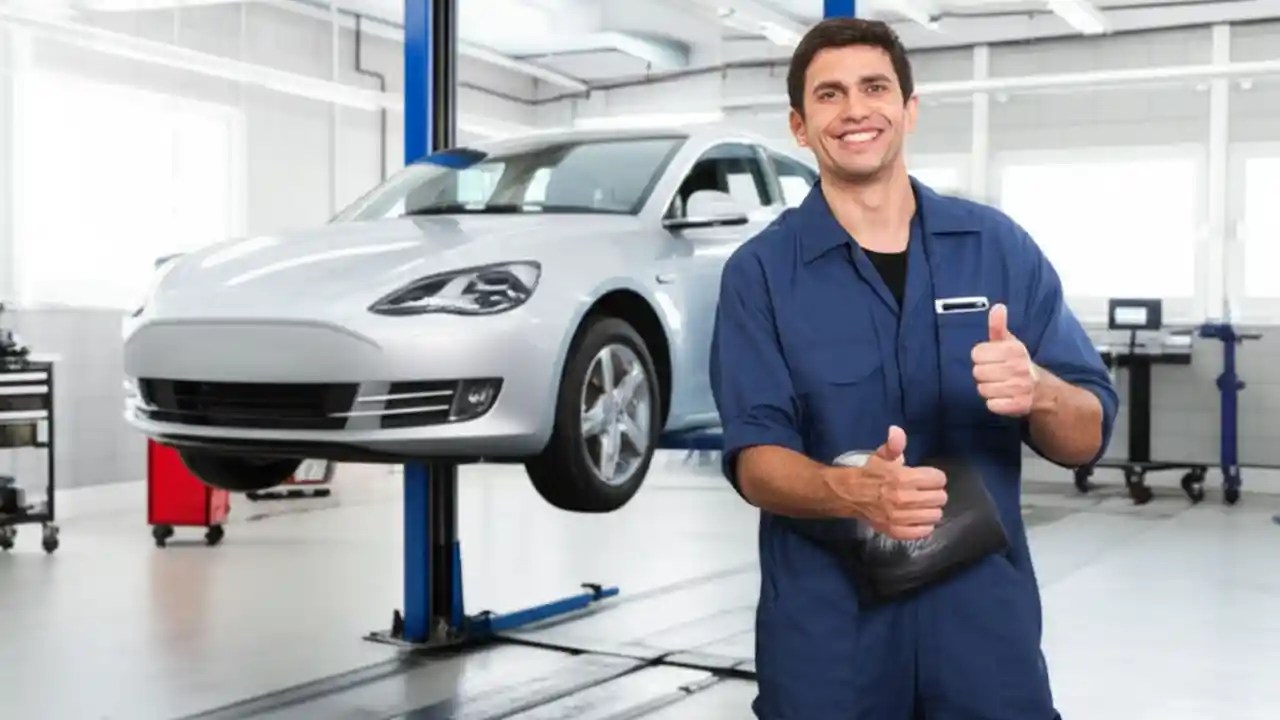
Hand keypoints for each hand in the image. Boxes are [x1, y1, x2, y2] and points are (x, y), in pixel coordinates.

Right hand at [840, 426, 947, 540]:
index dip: (935, 477)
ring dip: (932, 509)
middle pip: (939, 498)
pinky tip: (919, 519)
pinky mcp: (896, 531)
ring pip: (934, 515)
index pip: (938, 479)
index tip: (928, 478)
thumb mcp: (882, 454)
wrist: (850, 493)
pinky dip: (925, 526)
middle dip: (935, 493)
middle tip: (926, 492)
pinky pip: (922, 531)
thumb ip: (894, 444)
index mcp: (903, 478)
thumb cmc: (870, 473)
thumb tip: (896, 430)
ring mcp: (900, 517)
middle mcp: (904, 499)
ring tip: (923, 505)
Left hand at [972, 303, 1038, 416]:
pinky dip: (994, 403)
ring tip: (1000, 385)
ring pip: (983, 389)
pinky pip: (991, 405)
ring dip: (988, 389)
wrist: (1040, 389)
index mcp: (1015, 349)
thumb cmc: (1017, 362)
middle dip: (983, 374)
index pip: (977, 353)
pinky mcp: (1019, 405)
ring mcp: (1020, 387)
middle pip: (977, 372)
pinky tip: (1004, 397)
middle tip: (996, 373)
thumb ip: (998, 326)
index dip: (981, 357)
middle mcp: (1019, 367)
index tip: (992, 358)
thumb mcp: (1009, 342)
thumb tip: (997, 307)